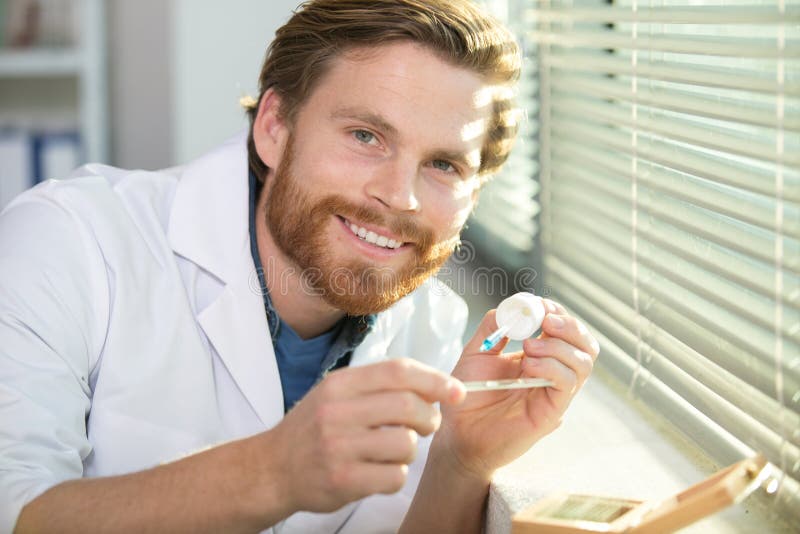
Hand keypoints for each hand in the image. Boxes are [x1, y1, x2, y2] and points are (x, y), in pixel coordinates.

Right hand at [262, 358, 464, 513]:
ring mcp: (338, 447)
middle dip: (429, 417)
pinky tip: (378, 472)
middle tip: (426, 425)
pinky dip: (395, 476)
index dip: (434, 379)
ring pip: (406, 444)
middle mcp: (337, 412)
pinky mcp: (342, 481)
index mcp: (339, 384)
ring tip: (393, 452)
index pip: (398, 371)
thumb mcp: (337, 394)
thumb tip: (435, 387)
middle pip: (408, 406)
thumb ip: (379, 386)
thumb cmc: (314, 429)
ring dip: (410, 450)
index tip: (457, 391)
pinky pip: (395, 476)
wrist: (271, 469)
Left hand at [436, 299, 598, 479]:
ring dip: (559, 347)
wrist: (459, 434)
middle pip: (584, 344)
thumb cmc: (468, 396)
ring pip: (583, 363)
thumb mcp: (476, 353)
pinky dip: (552, 368)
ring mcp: (554, 392)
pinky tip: (529, 366)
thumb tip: (511, 308)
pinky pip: (568, 385)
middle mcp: (552, 372)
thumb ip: (492, 328)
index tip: (540, 305)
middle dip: (570, 326)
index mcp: (538, 355)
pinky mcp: (552, 411)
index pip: (564, 329)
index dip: (557, 312)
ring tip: (528, 347)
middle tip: (546, 321)